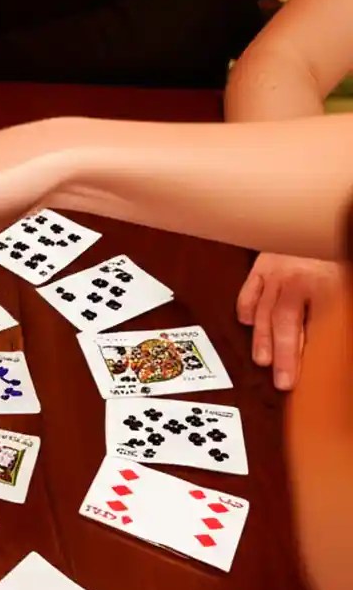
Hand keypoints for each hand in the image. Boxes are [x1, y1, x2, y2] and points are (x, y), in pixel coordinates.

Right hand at [236, 253, 341, 389]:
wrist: (320, 210)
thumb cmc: (336, 245)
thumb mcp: (347, 282)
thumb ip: (342, 308)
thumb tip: (341, 331)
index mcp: (323, 286)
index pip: (311, 330)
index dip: (304, 356)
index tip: (299, 377)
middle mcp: (296, 282)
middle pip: (285, 325)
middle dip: (282, 355)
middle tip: (281, 380)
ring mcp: (277, 272)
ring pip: (265, 311)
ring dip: (263, 337)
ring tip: (261, 359)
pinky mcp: (264, 261)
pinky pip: (250, 288)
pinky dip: (247, 306)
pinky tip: (248, 321)